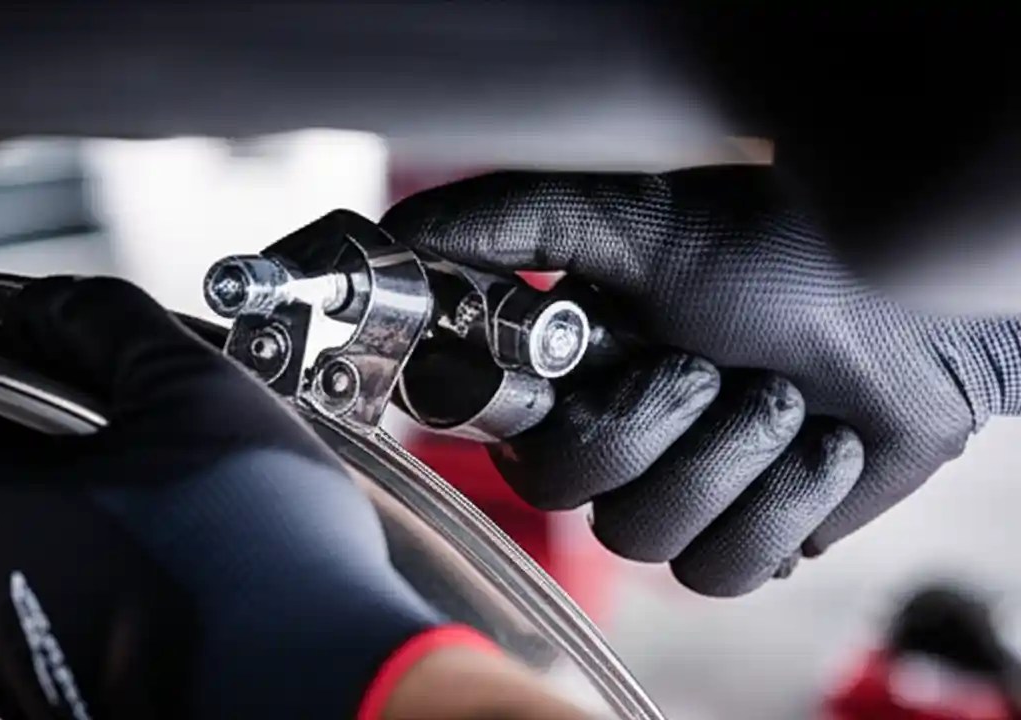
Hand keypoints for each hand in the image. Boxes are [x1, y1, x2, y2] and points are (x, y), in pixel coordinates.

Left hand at [0, 277, 483, 717]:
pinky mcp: (60, 711)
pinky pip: (26, 651)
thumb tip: (54, 304)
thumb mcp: (194, 391)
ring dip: (9, 569)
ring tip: (94, 540)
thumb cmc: (252, 546)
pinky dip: (54, 616)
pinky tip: (131, 598)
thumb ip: (113, 325)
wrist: (310, 681)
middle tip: (42, 482)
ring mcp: (15, 671)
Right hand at [382, 166, 1020, 596]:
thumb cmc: (778, 254)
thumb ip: (515, 222)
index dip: (544, 410)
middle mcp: (606, 439)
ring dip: (732, 457)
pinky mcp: (738, 545)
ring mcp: (671, 498)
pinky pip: (721, 570)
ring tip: (781, 397)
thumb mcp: (637, 219)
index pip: (497, 429)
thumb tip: (405, 232)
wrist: (912, 314)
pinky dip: (784, 503)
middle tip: (712, 362)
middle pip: (566, 488)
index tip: (597, 363)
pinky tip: (818, 447)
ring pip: (644, 538)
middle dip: (654, 420)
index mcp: (569, 371)